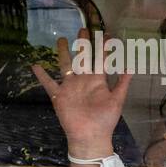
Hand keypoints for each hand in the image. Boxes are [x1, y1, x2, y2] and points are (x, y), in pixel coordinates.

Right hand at [31, 28, 131, 154]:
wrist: (91, 137)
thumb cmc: (105, 120)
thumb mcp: (117, 100)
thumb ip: (122, 83)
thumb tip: (130, 66)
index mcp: (98, 80)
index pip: (101, 59)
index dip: (104, 47)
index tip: (107, 33)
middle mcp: (83, 80)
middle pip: (83, 57)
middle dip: (83, 44)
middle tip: (83, 29)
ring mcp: (70, 87)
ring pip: (66, 65)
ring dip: (63, 52)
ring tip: (61, 39)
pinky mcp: (59, 96)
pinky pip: (49, 84)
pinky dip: (42, 76)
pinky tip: (35, 65)